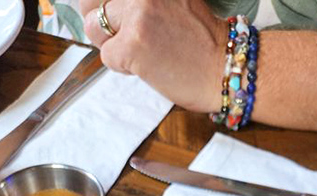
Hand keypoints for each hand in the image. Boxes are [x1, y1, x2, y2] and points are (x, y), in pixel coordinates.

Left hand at [81, 0, 226, 112]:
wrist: (224, 69)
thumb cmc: (202, 41)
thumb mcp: (173, 1)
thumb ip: (144, 0)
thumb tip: (106, 6)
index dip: (106, 5)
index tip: (117, 16)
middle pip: (91, 1)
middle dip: (103, 21)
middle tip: (128, 36)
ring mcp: (138, 14)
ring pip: (94, 26)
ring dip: (111, 43)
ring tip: (140, 51)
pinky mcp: (133, 44)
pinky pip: (107, 55)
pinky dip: (122, 66)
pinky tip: (146, 66)